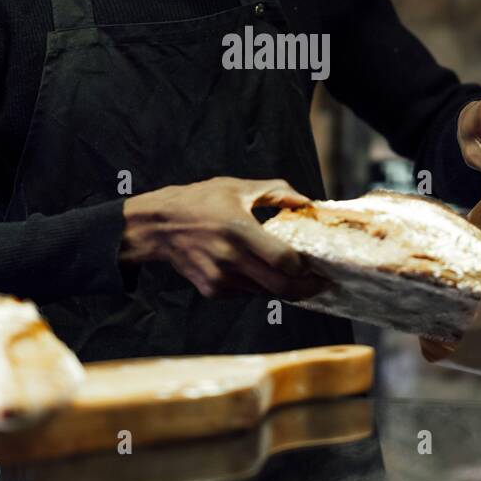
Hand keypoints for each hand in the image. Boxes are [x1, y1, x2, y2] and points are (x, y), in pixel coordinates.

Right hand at [120, 177, 326, 301]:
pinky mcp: (213, 291)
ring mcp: (221, 279)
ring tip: (292, 274)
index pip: (284, 261)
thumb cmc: (200, 202)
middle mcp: (231, 259)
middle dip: (307, 290)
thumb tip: (307, 202)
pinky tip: (256, 269)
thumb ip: (277, 192)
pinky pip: (248, 293)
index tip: (322, 266)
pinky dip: (259, 285)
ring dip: (283, 286)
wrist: (159, 226)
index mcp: (239, 230)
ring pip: (266, 293)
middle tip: (321, 284)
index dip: (307, 268)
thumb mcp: (238, 188)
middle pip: (281, 288)